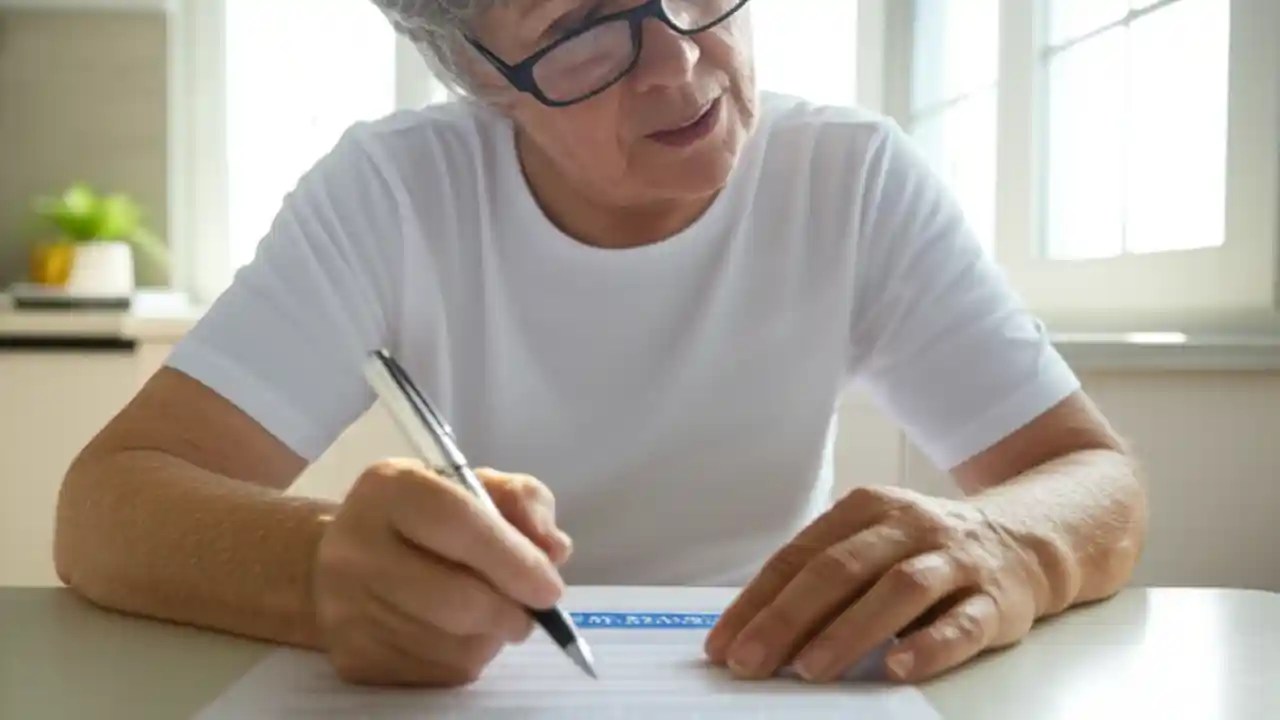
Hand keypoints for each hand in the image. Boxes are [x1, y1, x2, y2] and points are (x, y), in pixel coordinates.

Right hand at [313, 460, 571, 685]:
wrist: (339, 564)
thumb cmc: (421, 520)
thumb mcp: (473, 486)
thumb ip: (522, 501)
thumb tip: (554, 549)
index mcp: (391, 489)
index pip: (457, 523)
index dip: (512, 559)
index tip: (549, 589)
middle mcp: (357, 546)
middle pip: (455, 598)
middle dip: (509, 612)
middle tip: (529, 615)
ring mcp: (347, 607)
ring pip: (450, 643)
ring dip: (489, 637)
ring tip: (491, 617)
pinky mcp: (353, 656)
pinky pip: (434, 671)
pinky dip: (463, 657)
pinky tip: (457, 635)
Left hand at [704, 485, 1042, 683]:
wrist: (1028, 541)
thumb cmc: (928, 552)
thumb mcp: (874, 546)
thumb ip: (824, 577)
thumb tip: (755, 631)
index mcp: (867, 510)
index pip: (800, 556)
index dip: (758, 602)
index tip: (723, 644)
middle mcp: (908, 527)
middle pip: (839, 569)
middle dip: (788, 618)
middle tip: (750, 661)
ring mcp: (954, 560)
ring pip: (897, 590)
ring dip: (848, 631)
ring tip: (810, 669)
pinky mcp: (996, 599)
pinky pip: (962, 623)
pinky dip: (929, 646)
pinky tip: (898, 667)